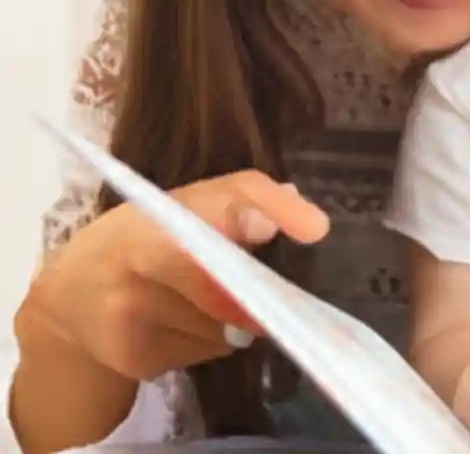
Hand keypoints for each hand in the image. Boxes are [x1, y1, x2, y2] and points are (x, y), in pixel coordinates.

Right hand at [16, 170, 328, 379]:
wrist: (67, 299)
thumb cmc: (141, 241)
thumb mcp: (178, 208)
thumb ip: (236, 201)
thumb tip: (299, 201)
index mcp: (153, 209)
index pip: (216, 201)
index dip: (261, 213)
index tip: (314, 227)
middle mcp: (135, 254)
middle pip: (219, 279)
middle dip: (256, 290)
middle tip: (283, 300)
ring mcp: (129, 310)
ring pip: (224, 322)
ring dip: (240, 316)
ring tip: (212, 300)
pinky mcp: (134, 355)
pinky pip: (208, 350)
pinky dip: (216, 340)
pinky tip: (184, 325)